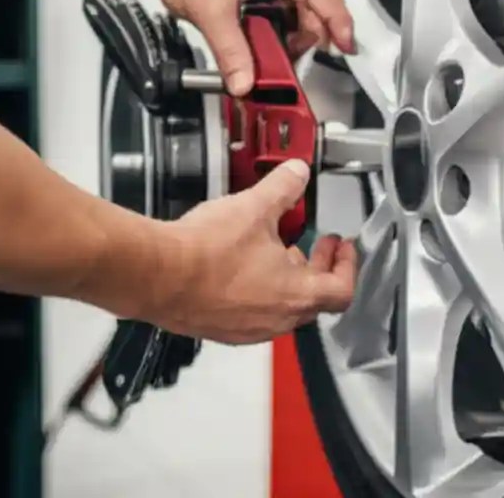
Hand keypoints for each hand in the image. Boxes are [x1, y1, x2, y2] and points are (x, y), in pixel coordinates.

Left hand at [137, 0, 354, 95]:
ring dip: (309, 11)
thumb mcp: (208, 13)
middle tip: (305, 48)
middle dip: (324, 19)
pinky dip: (296, 3)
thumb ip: (231, 52)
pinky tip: (277, 22)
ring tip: (289, 39)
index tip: (345, 46)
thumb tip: (245, 83)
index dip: (337, 21)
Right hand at [144, 159, 356, 343]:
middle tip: (314, 246)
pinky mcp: (221, 330)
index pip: (341, 289)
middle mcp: (276, 320)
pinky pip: (252, 314)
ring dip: (287, 281)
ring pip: (282, 309)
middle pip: (314, 300)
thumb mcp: (255, 207)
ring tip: (276, 252)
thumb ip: (284, 188)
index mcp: (296, 295)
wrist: (156, 275)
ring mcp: (248, 329)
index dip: (347, 265)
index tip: (341, 248)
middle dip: (317, 269)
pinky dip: (259, 292)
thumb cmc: (206, 252)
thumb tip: (297, 173)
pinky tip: (242, 268)